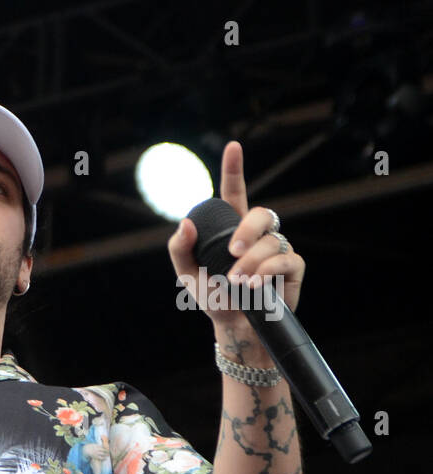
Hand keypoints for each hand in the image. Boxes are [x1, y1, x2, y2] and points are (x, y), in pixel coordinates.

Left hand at [168, 141, 304, 329]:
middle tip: (232, 252)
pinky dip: (267, 270)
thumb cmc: (213, 298)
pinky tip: (255, 284)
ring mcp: (277, 249)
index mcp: (231, 229)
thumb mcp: (187, 275)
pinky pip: (286, 258)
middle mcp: (257, 235)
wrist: (233, 328)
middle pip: (262, 213)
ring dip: (251, 261)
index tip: (233, 146)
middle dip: (247, 230)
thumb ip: (180, 250)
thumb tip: (185, 223)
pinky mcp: (293, 268)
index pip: (234, 194)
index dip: (234, 170)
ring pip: (271, 240)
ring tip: (237, 281)